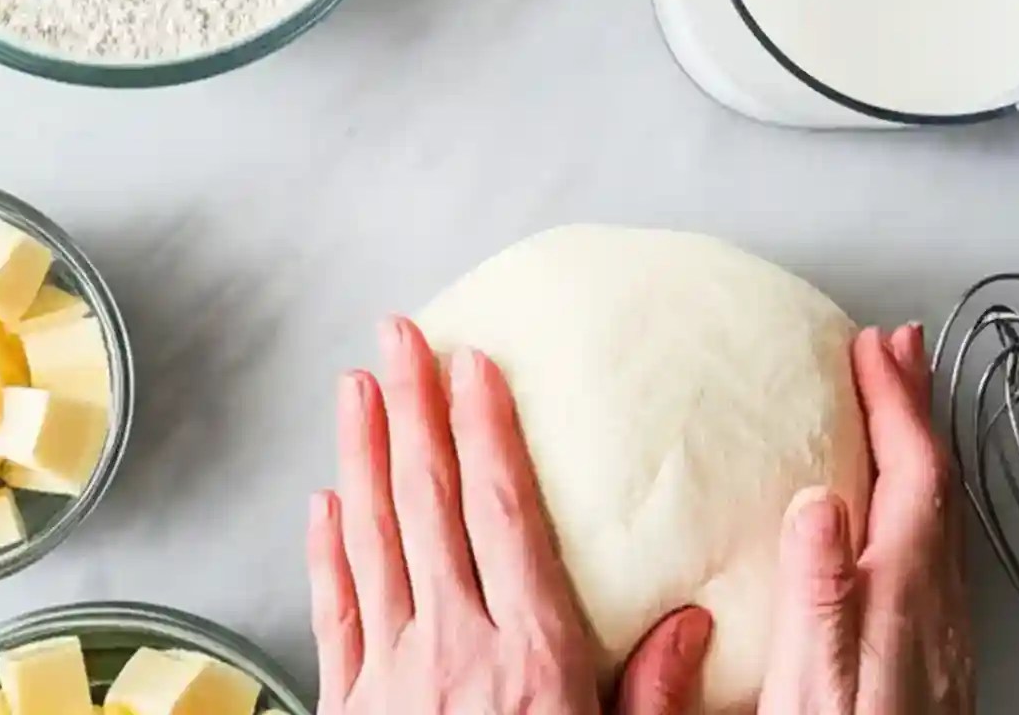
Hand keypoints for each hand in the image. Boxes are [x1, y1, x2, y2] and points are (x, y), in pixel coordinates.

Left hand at [308, 316, 710, 714]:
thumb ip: (654, 694)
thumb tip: (694, 624)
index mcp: (534, 658)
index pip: (504, 514)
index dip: (486, 430)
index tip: (474, 367)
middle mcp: (456, 652)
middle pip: (430, 506)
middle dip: (415, 409)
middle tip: (401, 340)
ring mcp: (392, 679)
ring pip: (373, 542)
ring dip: (363, 454)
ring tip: (357, 388)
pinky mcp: (349, 709)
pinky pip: (334, 614)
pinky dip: (327, 553)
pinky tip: (325, 503)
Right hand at [759, 324, 973, 713]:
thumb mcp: (808, 685)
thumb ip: (818, 599)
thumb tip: (820, 504)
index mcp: (897, 600)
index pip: (910, 479)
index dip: (895, 406)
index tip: (873, 348)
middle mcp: (929, 605)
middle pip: (937, 484)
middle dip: (918, 407)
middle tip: (900, 348)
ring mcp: (934, 626)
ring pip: (940, 512)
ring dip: (922, 446)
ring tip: (900, 402)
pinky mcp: (925, 648)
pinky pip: (933, 542)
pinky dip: (919, 494)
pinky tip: (898, 503)